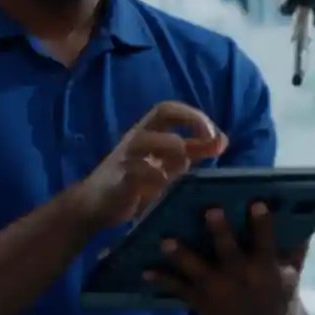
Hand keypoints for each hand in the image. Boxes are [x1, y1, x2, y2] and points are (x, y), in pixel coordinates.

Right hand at [72, 101, 227, 231]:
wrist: (93, 206)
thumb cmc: (133, 183)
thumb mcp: (166, 164)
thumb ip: (190, 152)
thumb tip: (221, 141)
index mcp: (149, 132)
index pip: (172, 109)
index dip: (197, 117)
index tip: (218, 138)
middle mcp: (137, 137)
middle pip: (162, 110)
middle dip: (192, 120)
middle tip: (211, 140)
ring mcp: (126, 157)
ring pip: (147, 138)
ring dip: (173, 146)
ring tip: (187, 163)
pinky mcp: (119, 179)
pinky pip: (137, 172)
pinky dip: (156, 178)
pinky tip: (166, 188)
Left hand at [146, 202, 306, 314]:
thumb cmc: (276, 298)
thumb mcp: (291, 277)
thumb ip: (294, 250)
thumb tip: (304, 217)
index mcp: (265, 271)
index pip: (266, 244)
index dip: (263, 224)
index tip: (257, 203)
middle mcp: (240, 280)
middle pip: (229, 253)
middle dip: (220, 233)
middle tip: (211, 210)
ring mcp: (218, 292)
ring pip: (197, 270)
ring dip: (181, 255)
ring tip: (165, 240)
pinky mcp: (200, 301)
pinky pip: (178, 289)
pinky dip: (161, 279)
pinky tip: (144, 269)